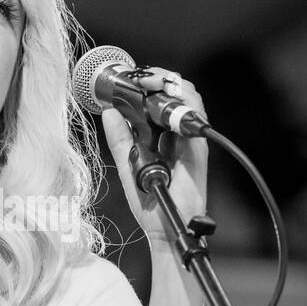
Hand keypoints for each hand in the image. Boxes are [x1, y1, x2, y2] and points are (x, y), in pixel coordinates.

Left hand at [99, 68, 207, 245]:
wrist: (164, 228)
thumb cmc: (149, 202)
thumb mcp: (127, 165)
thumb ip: (120, 139)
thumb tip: (108, 111)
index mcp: (159, 136)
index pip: (157, 99)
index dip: (145, 83)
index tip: (127, 76)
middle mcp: (176, 134)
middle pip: (173, 92)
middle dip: (156, 78)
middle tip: (139, 76)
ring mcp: (189, 139)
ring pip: (188, 97)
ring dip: (170, 83)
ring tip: (151, 82)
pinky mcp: (198, 148)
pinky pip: (196, 117)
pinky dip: (184, 101)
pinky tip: (168, 96)